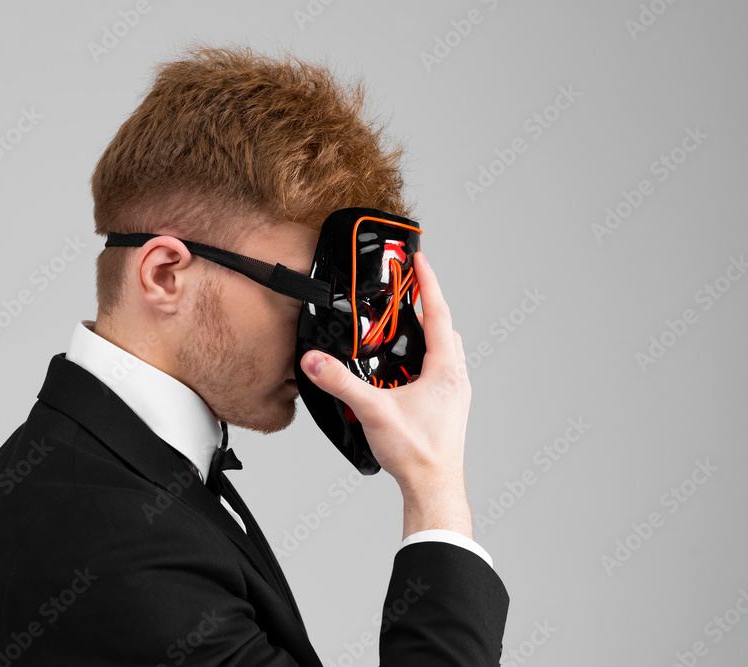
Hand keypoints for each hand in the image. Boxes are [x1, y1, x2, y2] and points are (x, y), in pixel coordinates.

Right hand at [300, 251, 472, 537]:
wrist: (433, 488)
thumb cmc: (417, 454)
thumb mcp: (373, 411)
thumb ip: (341, 383)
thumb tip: (316, 361)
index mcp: (445, 370)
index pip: (438, 313)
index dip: (428, 283)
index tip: (419, 260)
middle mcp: (454, 378)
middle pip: (445, 328)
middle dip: (427, 305)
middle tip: (408, 290)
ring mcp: (453, 394)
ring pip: (444, 350)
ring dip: (426, 334)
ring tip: (403, 327)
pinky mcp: (446, 407)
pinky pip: (438, 370)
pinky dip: (423, 358)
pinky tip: (402, 369)